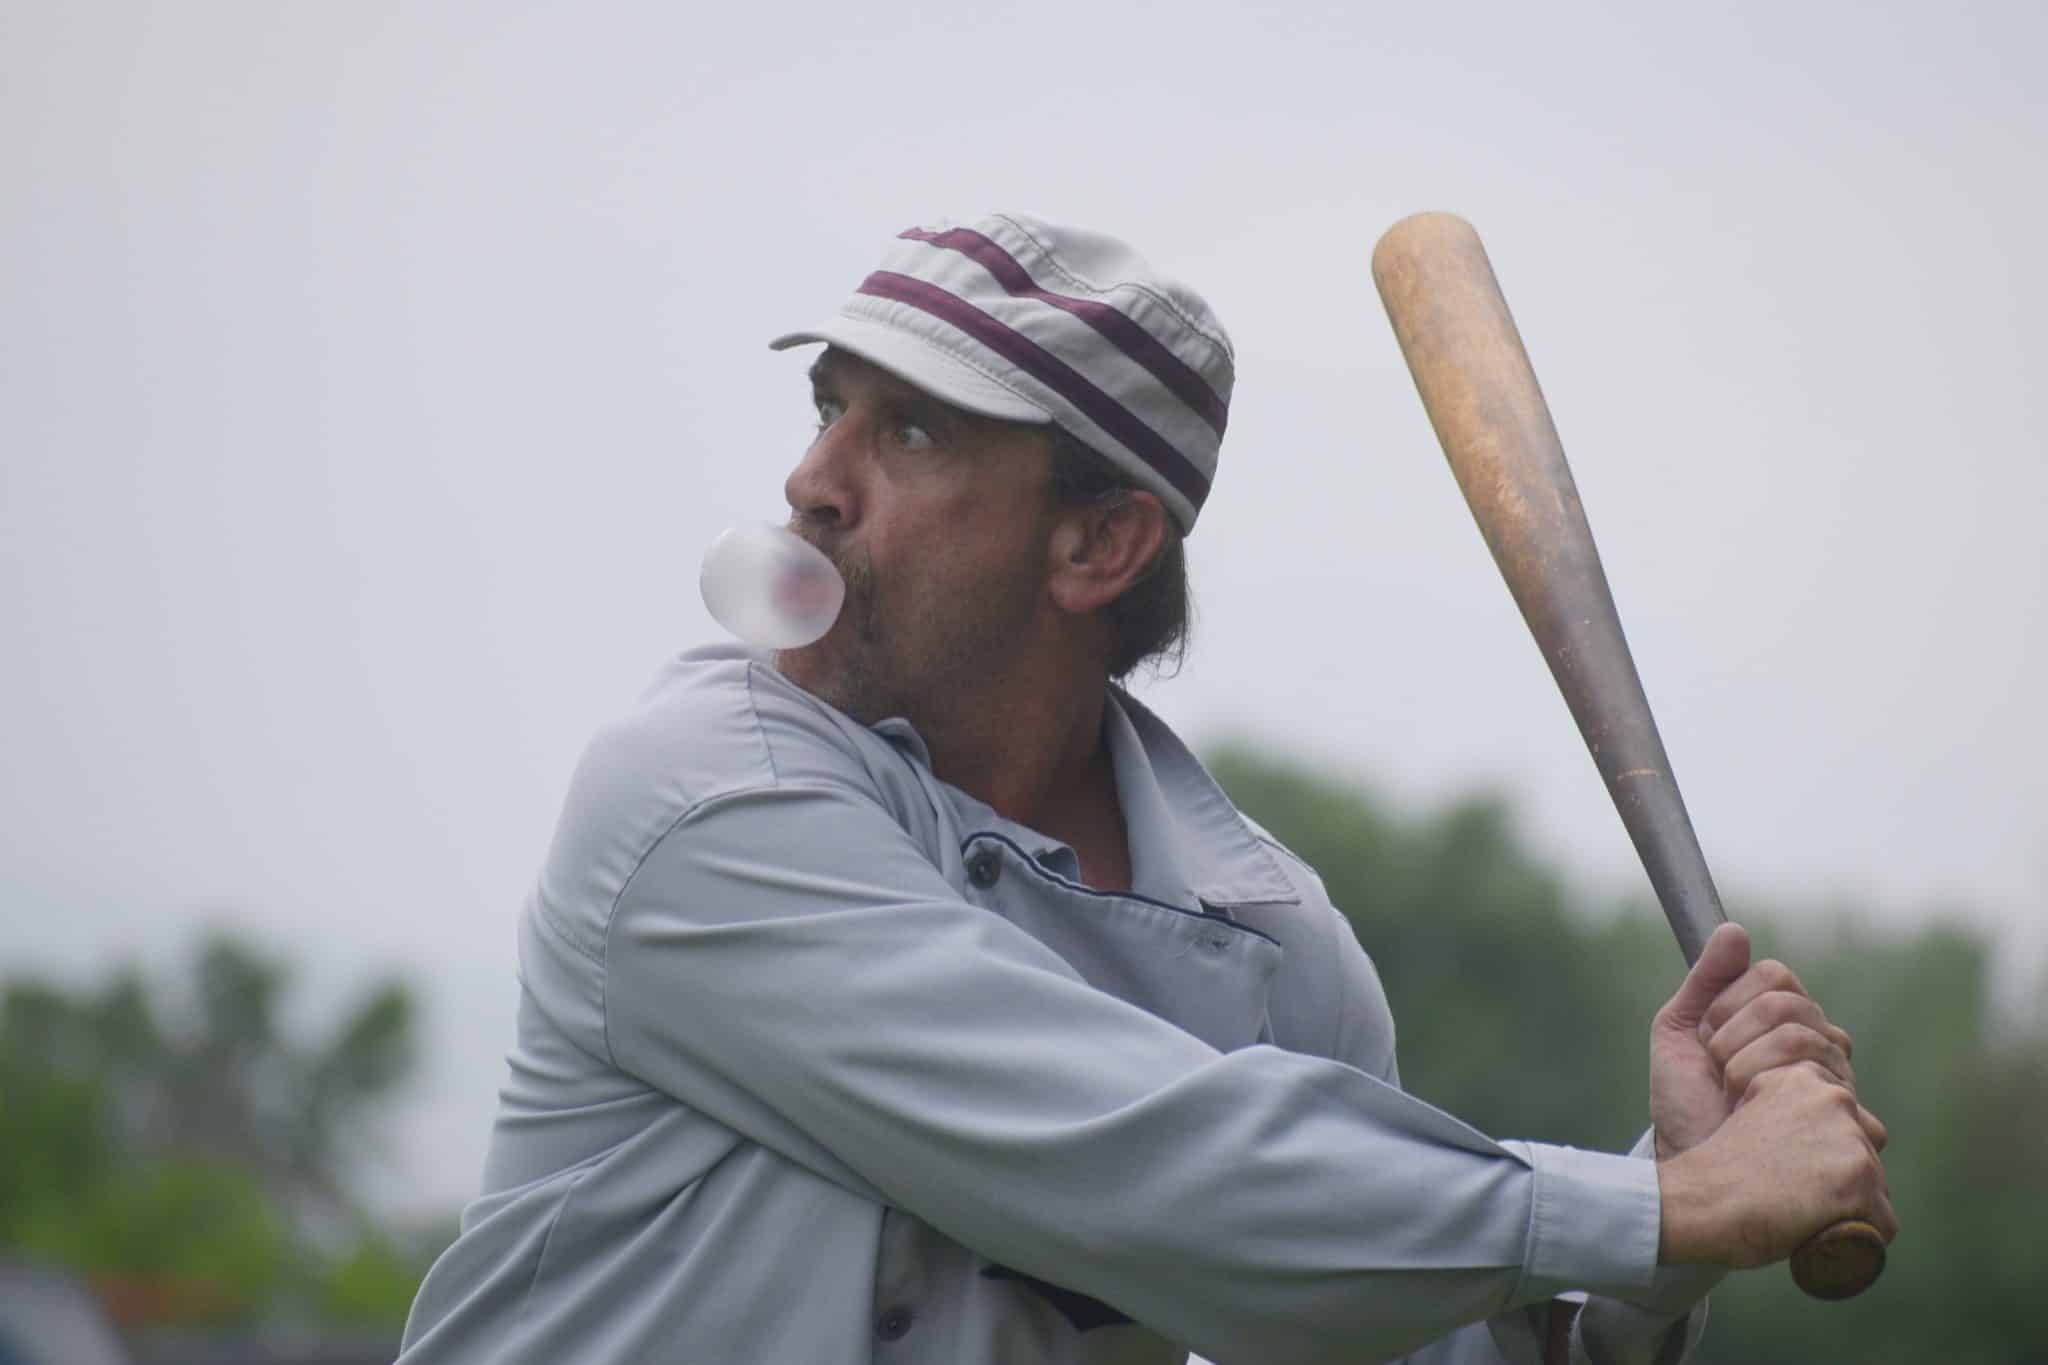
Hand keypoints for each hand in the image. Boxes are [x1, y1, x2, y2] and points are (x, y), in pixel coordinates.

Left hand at [1647, 923, 1863, 1158]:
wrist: (1689, 1160)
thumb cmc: (1684, 1101)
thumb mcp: (1679, 1031)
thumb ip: (1705, 979)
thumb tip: (1734, 930)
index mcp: (1783, 1018)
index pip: (1775, 975)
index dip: (1729, 1003)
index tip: (1705, 1037)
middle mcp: (1820, 1043)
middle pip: (1787, 1004)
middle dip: (1732, 1036)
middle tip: (1717, 1071)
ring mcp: (1837, 1080)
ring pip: (1803, 1037)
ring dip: (1747, 1067)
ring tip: (1733, 1096)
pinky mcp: (1846, 1120)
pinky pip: (1824, 1084)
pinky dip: (1772, 1094)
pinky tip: (1756, 1111)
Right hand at [1657, 1060, 1897, 1266]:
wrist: (1701, 1198)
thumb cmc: (1720, 1168)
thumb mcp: (1756, 1112)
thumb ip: (1796, 1114)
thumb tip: (1824, 1141)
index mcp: (1805, 1078)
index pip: (1844, 1118)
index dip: (1821, 1151)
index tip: (1791, 1166)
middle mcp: (1835, 1098)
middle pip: (1864, 1151)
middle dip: (1840, 1179)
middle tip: (1795, 1193)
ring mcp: (1850, 1138)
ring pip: (1875, 1187)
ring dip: (1849, 1207)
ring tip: (1803, 1214)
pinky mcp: (1859, 1178)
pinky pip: (1882, 1223)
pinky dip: (1859, 1238)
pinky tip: (1822, 1234)